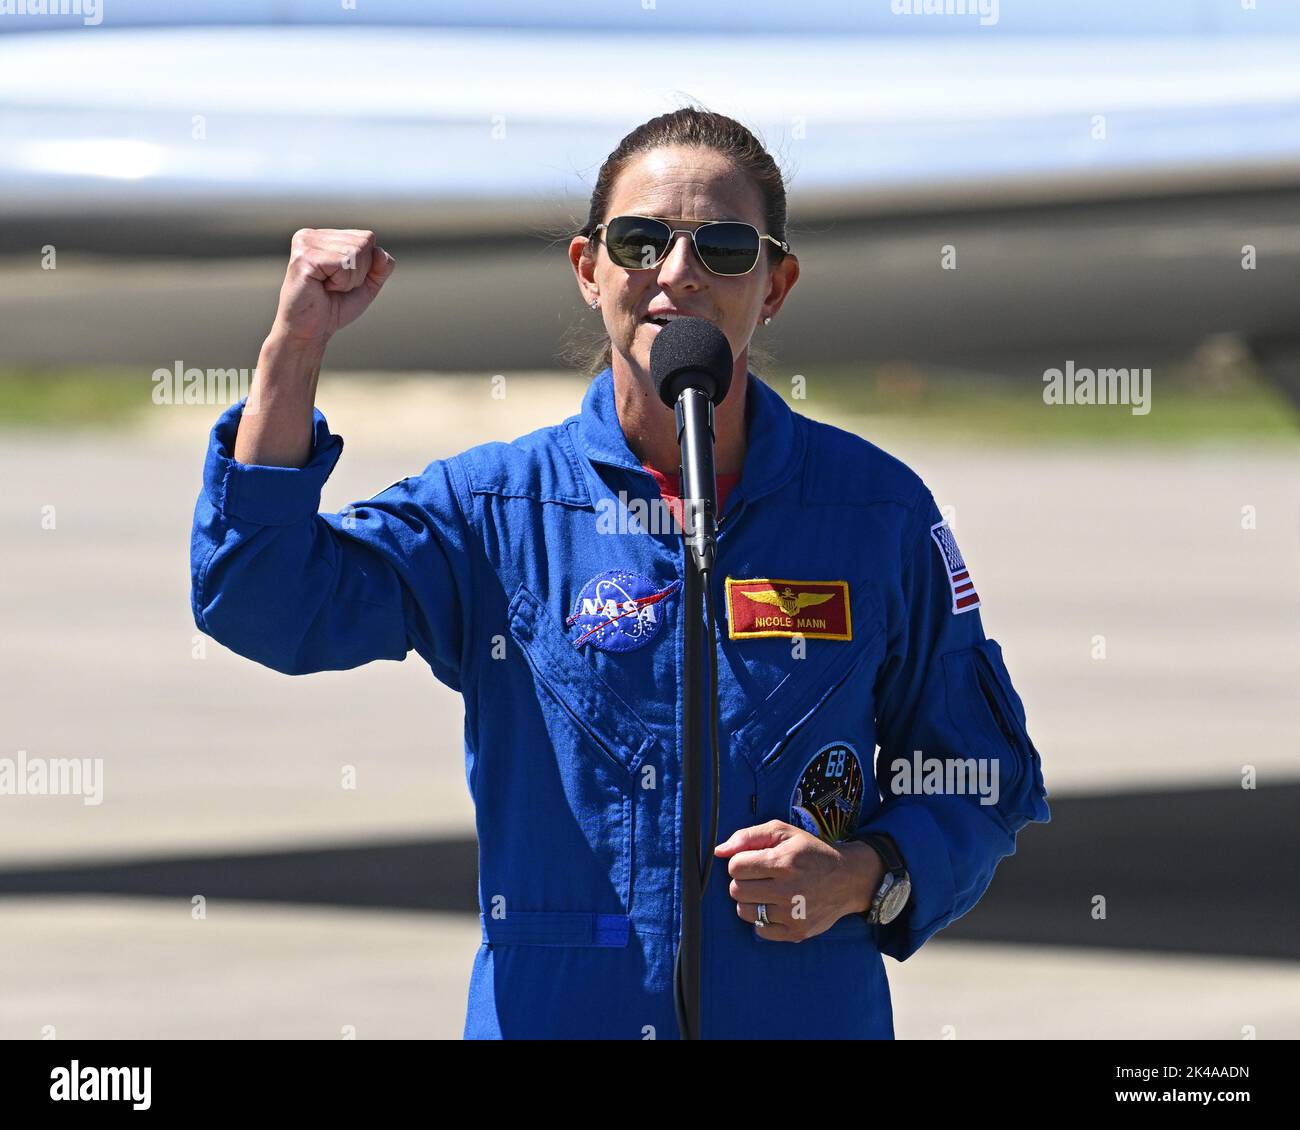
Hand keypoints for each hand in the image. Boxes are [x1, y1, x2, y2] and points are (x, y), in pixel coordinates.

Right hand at [271, 227, 395, 345]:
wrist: (310, 331)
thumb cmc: (334, 307)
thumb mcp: (366, 285)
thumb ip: (381, 267)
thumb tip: (380, 252)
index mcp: (324, 236)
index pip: (367, 238)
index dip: (366, 267)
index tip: (342, 281)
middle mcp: (312, 235)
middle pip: (363, 243)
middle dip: (359, 273)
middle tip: (335, 287)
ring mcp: (305, 243)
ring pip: (355, 252)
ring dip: (349, 280)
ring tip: (328, 288)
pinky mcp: (303, 257)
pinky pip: (343, 264)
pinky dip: (341, 283)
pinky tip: (323, 288)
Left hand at [714, 820, 884, 941]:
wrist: (847, 879)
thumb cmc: (810, 852)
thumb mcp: (783, 832)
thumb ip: (748, 836)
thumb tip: (719, 851)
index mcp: (784, 861)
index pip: (735, 866)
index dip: (740, 862)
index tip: (754, 861)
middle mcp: (788, 890)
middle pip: (736, 890)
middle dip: (743, 881)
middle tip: (760, 877)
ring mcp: (792, 914)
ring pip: (744, 911)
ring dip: (750, 900)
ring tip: (767, 891)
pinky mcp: (796, 932)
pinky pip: (759, 930)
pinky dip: (762, 919)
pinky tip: (776, 907)